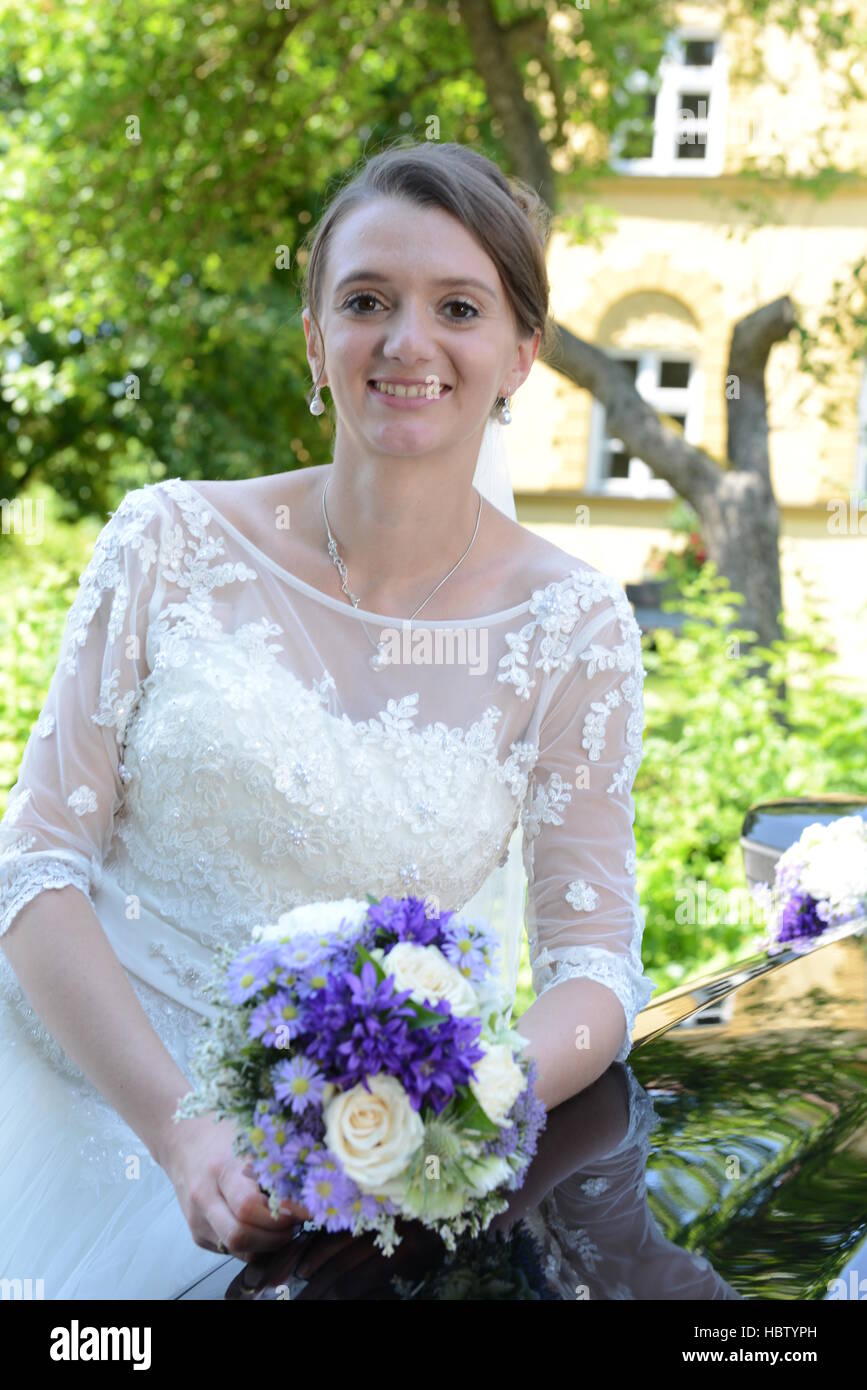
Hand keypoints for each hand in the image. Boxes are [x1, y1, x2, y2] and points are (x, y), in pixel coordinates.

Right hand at [160, 1111, 312, 1260]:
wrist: (182, 1139)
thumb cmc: (224, 1134)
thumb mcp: (250, 1136)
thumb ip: (274, 1160)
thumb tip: (315, 1180)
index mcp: (221, 1168)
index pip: (250, 1205)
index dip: (283, 1214)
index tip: (308, 1210)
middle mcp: (205, 1197)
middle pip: (242, 1235)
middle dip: (278, 1235)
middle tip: (298, 1221)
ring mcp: (198, 1219)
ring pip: (238, 1249)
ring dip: (269, 1245)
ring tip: (286, 1226)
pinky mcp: (198, 1234)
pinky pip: (232, 1251)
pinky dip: (255, 1246)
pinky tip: (266, 1229)